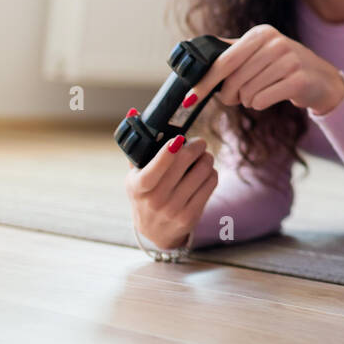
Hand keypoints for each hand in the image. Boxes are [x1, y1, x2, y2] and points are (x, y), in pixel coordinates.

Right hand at [125, 134, 217, 249]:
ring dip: (206, 159)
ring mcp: (173, 210)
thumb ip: (137, 147)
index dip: (165, 155)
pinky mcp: (190, 216)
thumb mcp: (135, 176)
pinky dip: (211, 173)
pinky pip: (210, 183)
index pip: (152, 171)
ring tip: (203, 157)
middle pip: (183, 165)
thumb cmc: (146, 194)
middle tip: (199, 143)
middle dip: (195, 147)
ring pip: (202, 172)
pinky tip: (205, 172)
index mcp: (137, 187)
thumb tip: (132, 113)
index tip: (177, 139)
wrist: (155, 231)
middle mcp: (155, 200)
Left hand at [189, 24, 343, 114]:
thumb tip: (198, 51)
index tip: (190, 97)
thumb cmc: (285, 66)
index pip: (224, 60)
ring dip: (246, 100)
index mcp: (261, 33)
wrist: (322, 78)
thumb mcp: (260, 50)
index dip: (205, 81)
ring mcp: (289, 60)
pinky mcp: (299, 80)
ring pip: (247, 92)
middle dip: (227, 95)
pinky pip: (262, 100)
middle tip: (231, 99)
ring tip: (255, 96)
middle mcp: (275, 43)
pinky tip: (267, 98)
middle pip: (234, 79)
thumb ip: (232, 50)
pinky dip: (259, 104)